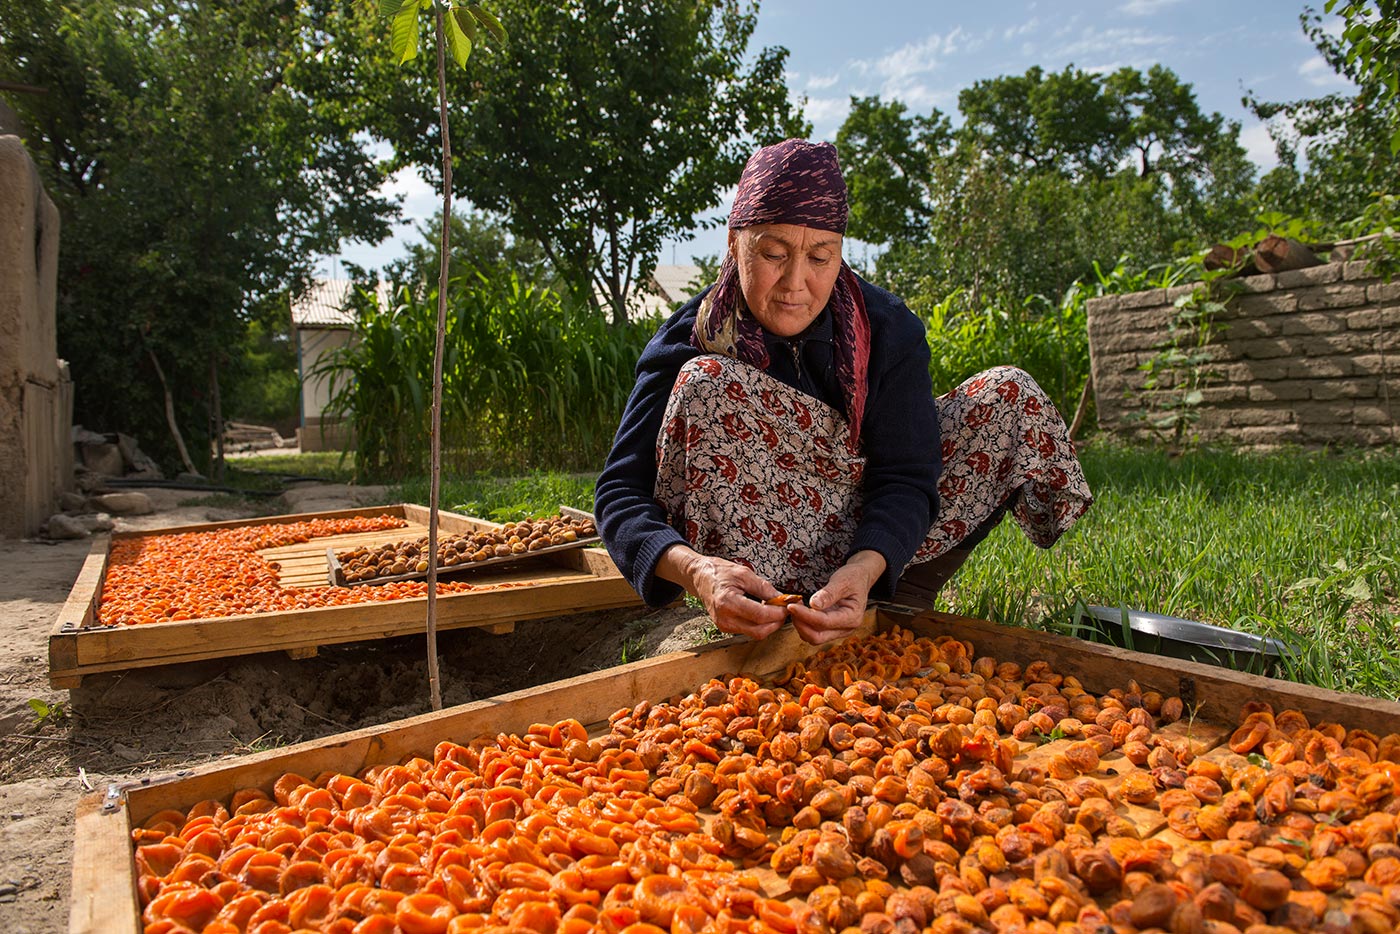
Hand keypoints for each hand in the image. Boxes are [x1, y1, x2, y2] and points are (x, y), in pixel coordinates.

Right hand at [656, 545, 788, 640]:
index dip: (778, 612)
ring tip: (773, 608)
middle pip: (760, 631)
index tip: (787, 605)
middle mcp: (724, 618)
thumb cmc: (719, 572)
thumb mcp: (744, 574)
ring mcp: (724, 625)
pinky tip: (762, 611)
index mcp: (727, 602)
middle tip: (784, 609)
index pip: (760, 616)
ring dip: (769, 624)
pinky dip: (760, 624)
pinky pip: (749, 630)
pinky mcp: (725, 628)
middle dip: (776, 622)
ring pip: (756, 633)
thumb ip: (764, 588)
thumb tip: (782, 599)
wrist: (700, 577)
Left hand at [788, 550, 885, 644]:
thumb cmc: (853, 577)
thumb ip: (829, 593)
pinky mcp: (831, 629)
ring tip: (795, 607)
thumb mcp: (843, 580)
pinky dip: (804, 624)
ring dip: (801, 625)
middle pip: (817, 637)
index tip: (791, 605)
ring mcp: (838, 630)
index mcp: (852, 617)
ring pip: (813, 637)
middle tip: (791, 608)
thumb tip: (813, 605)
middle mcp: (846, 629)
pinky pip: (814, 632)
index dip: (805, 615)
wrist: (859, 579)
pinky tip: (800, 610)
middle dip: (801, 625)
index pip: (824, 622)